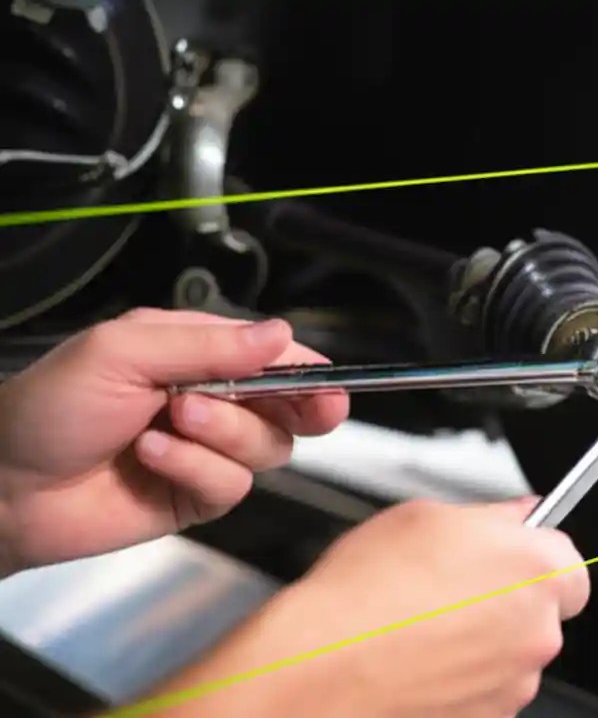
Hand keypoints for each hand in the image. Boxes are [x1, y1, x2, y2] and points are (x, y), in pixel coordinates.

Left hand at [0, 308, 348, 574]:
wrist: (4, 486)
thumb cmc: (49, 407)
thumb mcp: (124, 352)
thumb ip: (208, 345)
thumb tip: (281, 335)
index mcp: (195, 353)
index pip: (273, 355)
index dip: (308, 368)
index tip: (329, 381)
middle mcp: (210, 400)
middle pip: (290, 406)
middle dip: (302, 406)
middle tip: (316, 410)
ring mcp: (206, 451)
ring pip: (267, 447)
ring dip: (224, 434)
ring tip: (171, 423)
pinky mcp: (196, 496)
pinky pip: (232, 485)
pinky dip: (195, 469)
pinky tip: (152, 458)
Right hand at [155, 498, 590, 717]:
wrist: (317, 670)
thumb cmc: (363, 595)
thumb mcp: (425, 516)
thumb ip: (492, 516)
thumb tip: (519, 516)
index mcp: (537, 570)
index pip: (569, 561)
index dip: (533, 557)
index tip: (508, 556)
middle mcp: (538, 631)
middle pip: (544, 611)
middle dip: (508, 601)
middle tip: (453, 591)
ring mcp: (515, 684)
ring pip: (513, 656)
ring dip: (483, 644)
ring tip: (423, 629)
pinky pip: (486, 693)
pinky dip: (462, 681)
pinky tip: (418, 663)